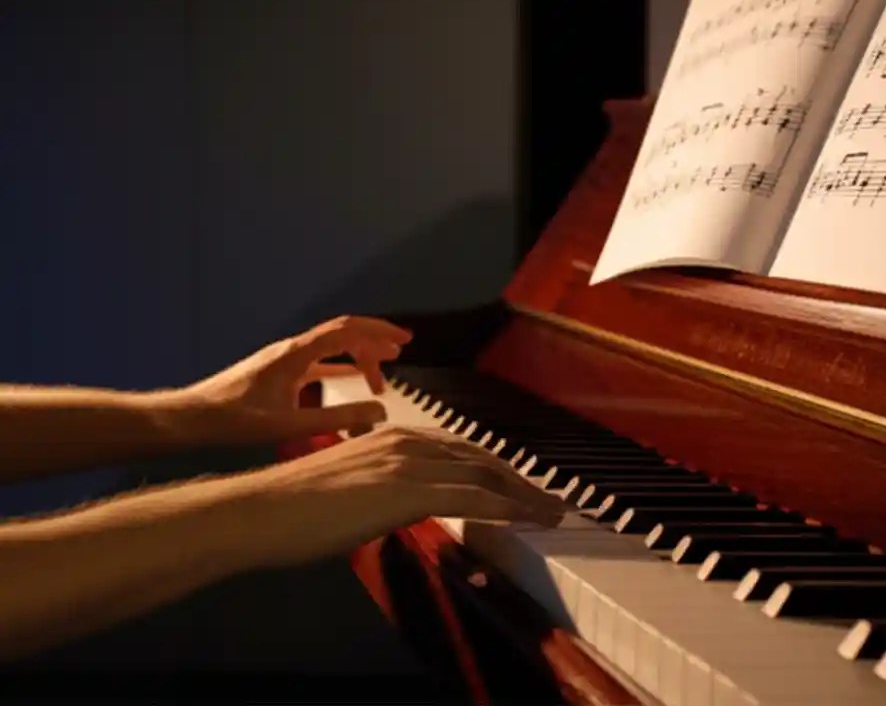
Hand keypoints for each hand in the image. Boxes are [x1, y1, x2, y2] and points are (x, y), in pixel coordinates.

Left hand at [176, 315, 412, 444]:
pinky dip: (341, 367)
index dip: (378, 332)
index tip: (404, 341)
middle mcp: (291, 350)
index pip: (346, 330)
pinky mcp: (278, 373)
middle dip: (374, 341)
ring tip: (381, 375)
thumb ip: (336, 418)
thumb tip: (378, 412)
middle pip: (342, 334)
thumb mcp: (289, 424)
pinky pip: (319, 363)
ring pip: (331, 348)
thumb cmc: (233, 422)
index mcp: (296, 354)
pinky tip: (352, 378)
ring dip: (358, 356)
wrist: (190, 419)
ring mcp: (284, 360)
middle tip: (401, 353)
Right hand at [236, 425, 567, 567]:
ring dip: (525, 494)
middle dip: (520, 480)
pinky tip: (532, 519)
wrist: (260, 511)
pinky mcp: (408, 488)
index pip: (459, 451)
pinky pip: (474, 496)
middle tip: (549, 500)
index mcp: (391, 438)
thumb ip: (382, 491)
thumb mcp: (350, 491)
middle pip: (481, 458)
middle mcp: (406, 441)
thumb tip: (400, 507)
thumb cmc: (292, 510)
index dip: (496, 469)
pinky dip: (510, 506)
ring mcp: (409, 463)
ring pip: (486, 474)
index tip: (520, 486)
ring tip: (552, 512)